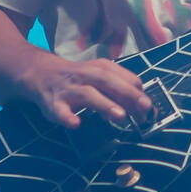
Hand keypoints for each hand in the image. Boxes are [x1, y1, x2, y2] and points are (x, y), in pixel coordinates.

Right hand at [21, 54, 153, 129]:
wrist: (41, 74)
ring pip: (88, 94)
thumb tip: (146, 109)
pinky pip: (60, 110)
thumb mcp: (101, 78)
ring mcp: (69, 88)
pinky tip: (76, 123)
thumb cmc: (79, 78)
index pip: (125, 77)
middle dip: (128, 95)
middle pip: (109, 82)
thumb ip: (122, 91)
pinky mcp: (53, 102)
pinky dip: (67, 117)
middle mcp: (86, 75)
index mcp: (101, 68)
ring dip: (105, 105)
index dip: (139, 93)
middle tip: (144, 109)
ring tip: (120, 117)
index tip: (149, 109)